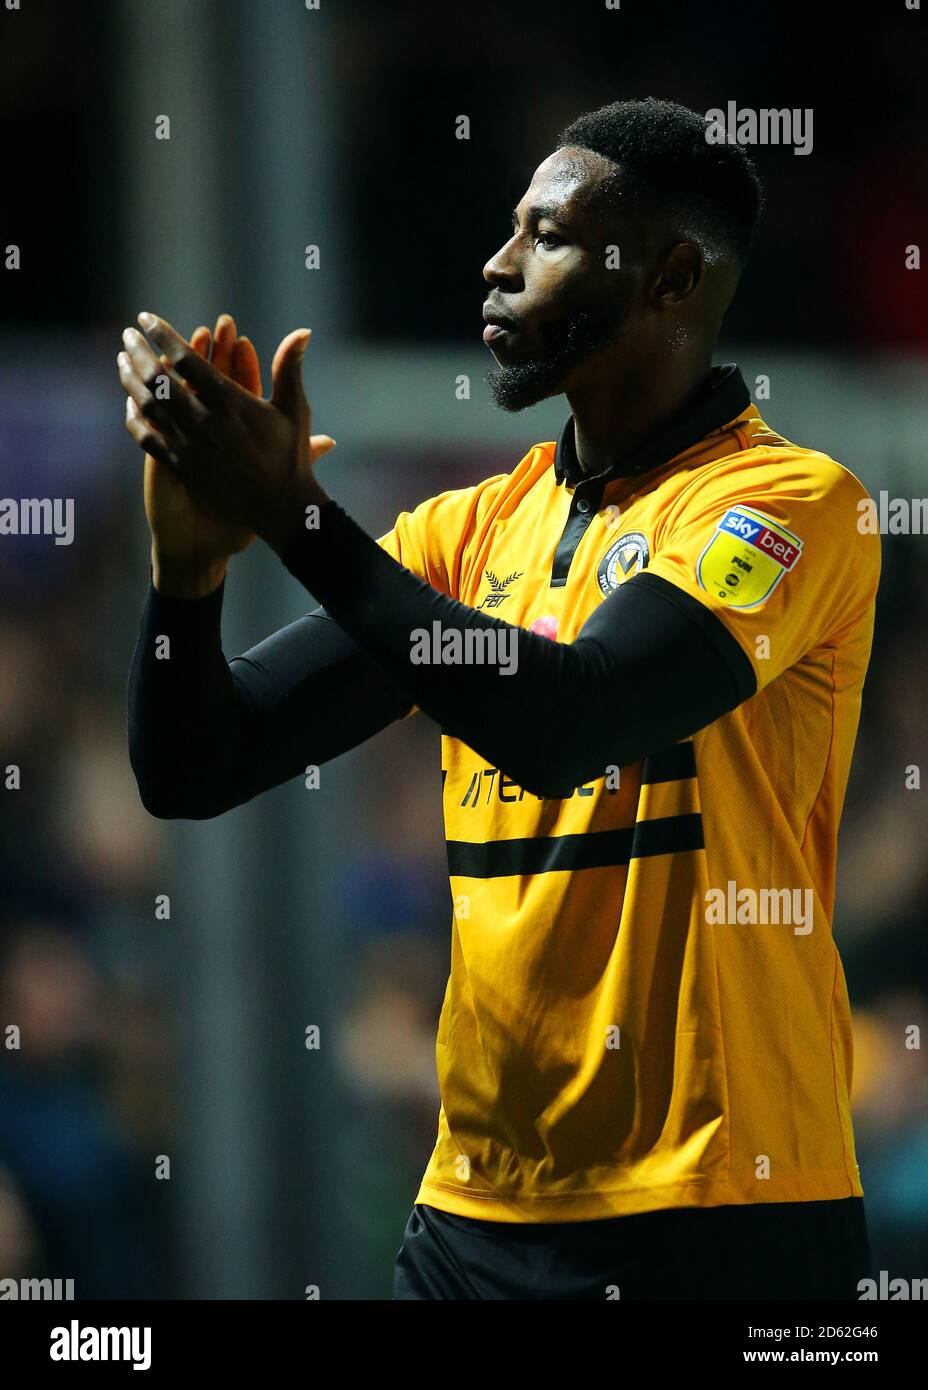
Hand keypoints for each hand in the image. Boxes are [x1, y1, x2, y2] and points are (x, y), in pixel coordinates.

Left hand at [119, 312, 332, 556]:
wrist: (281, 509)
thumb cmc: (290, 457)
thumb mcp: (295, 410)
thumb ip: (290, 368)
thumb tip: (302, 332)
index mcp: (230, 403)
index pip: (186, 360)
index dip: (163, 335)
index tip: (146, 318)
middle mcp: (205, 422)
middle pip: (159, 380)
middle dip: (139, 352)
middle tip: (127, 334)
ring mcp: (190, 447)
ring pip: (149, 407)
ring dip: (130, 380)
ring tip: (121, 360)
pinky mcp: (183, 468)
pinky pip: (149, 439)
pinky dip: (135, 419)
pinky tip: (129, 404)